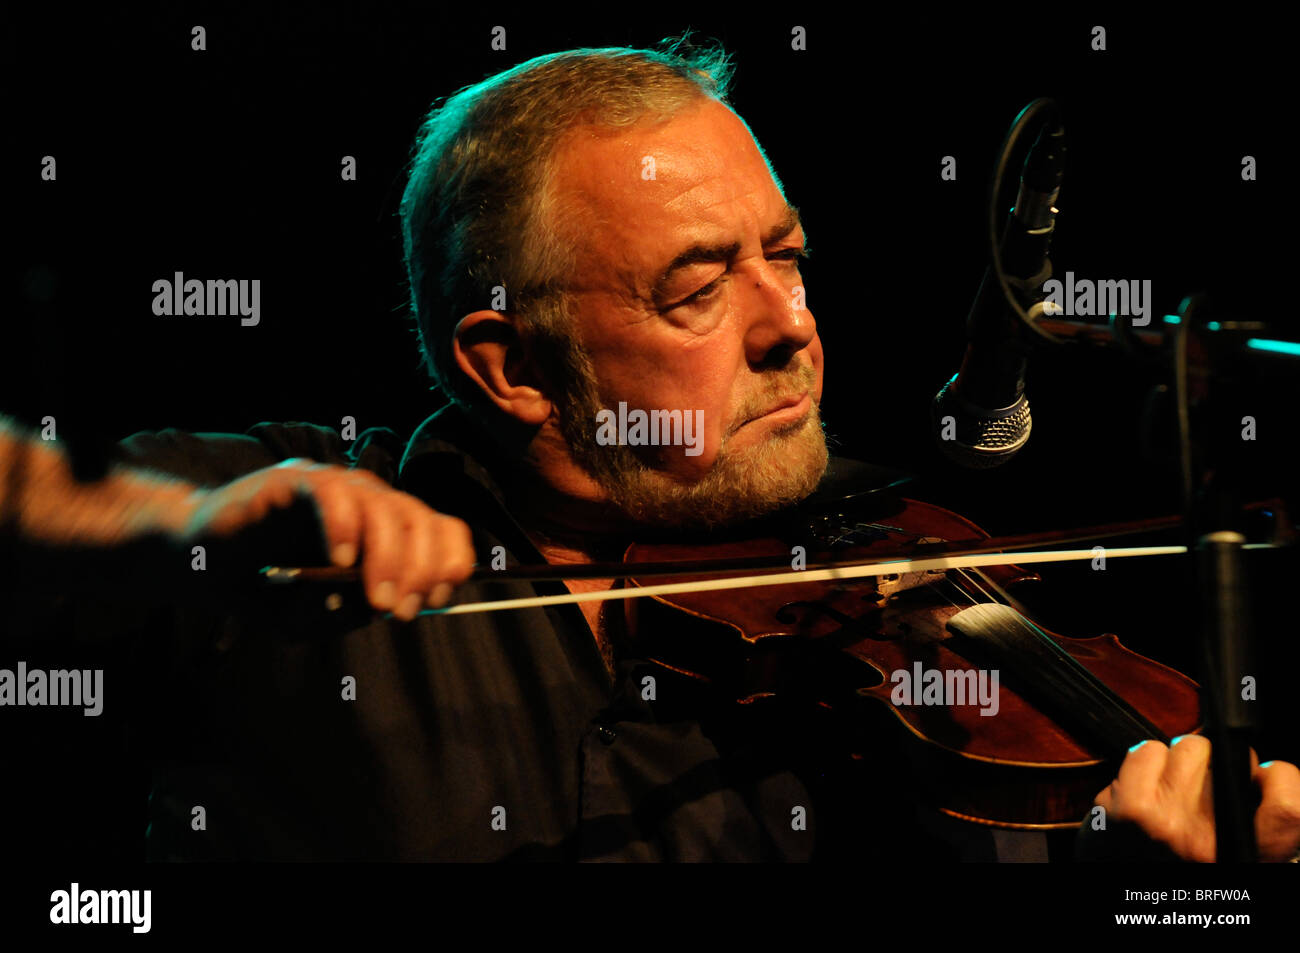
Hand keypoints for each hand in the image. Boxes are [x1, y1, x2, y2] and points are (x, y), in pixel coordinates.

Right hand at [182, 458, 474, 619]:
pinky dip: (344, 526)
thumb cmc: (261, 588)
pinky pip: (333, 493)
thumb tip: (380, 604)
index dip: (449, 563)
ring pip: (385, 507)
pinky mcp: (294, 481)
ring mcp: (333, 487)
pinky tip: (338, 562)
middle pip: (422, 520)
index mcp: (385, 531)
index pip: (441, 531)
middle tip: (401, 611)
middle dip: (422, 569)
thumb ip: (344, 614)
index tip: (434, 601)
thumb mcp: (308, 619)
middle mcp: (367, 502)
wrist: (197, 564)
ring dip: (389, 557)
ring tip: (376, 598)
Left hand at [1090, 735, 1299, 861]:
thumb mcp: (1231, 854)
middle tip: (1198, 788)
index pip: (1288, 809)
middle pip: (1228, 760)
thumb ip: (1253, 819)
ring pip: (1186, 747)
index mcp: (1245, 857)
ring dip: (1177, 762)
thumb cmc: (1176, 863)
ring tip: (1169, 789)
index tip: (1261, 778)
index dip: (1281, 781)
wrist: (1127, 891)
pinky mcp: (1129, 809)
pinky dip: (1144, 762)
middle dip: (1213, 766)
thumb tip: (1248, 769)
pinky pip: (1146, 750)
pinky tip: (1142, 787)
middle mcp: (1210, 843)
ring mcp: (1168, 823)